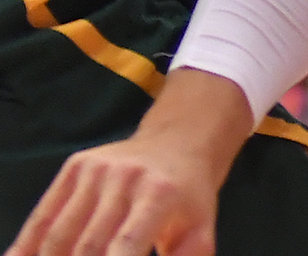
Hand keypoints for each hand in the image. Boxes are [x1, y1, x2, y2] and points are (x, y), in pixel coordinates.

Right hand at [4, 135, 224, 255]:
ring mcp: (96, 170)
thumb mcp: (199, 230)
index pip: (124, 247)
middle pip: (87, 246)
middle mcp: (125, 178)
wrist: (178, 144)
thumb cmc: (189, 198)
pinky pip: (43, 216)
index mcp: (160, 195)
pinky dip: (27, 246)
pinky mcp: (75, 167)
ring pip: (59, 235)